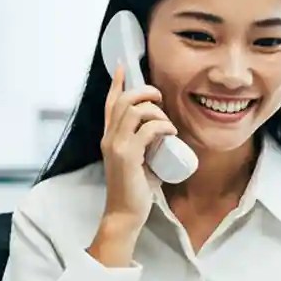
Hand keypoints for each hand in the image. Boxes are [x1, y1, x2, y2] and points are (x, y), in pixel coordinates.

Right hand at [87, 63, 177, 266]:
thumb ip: (144, 143)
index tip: (124, 66)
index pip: (110, 103)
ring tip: (167, 122)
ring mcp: (116, 146)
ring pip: (134, 110)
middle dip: (144, 91)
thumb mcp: (139, 159)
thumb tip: (164, 132)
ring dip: (155, 110)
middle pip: (123, 100)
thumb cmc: (134, 189)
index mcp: (109, 137)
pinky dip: (162, 126)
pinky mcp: (127, 155)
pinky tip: (171, 133)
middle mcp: (108, 137)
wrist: (125, 213)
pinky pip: (147, 129)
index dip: (117, 83)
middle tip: (160, 97)